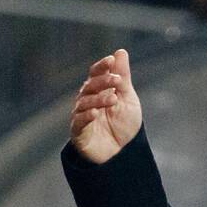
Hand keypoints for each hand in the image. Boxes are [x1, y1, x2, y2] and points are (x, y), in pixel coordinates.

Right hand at [69, 49, 142, 164]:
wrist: (122, 153)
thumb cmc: (123, 125)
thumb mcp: (128, 99)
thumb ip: (123, 77)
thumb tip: (120, 52)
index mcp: (97, 90)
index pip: (95, 74)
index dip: (102, 67)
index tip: (111, 61)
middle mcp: (86, 100)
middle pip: (90, 86)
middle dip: (103, 82)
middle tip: (117, 81)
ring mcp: (81, 116)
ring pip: (85, 103)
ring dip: (98, 99)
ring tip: (113, 99)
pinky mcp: (79, 132)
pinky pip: (79, 122)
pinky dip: (86, 116)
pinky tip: (95, 113)